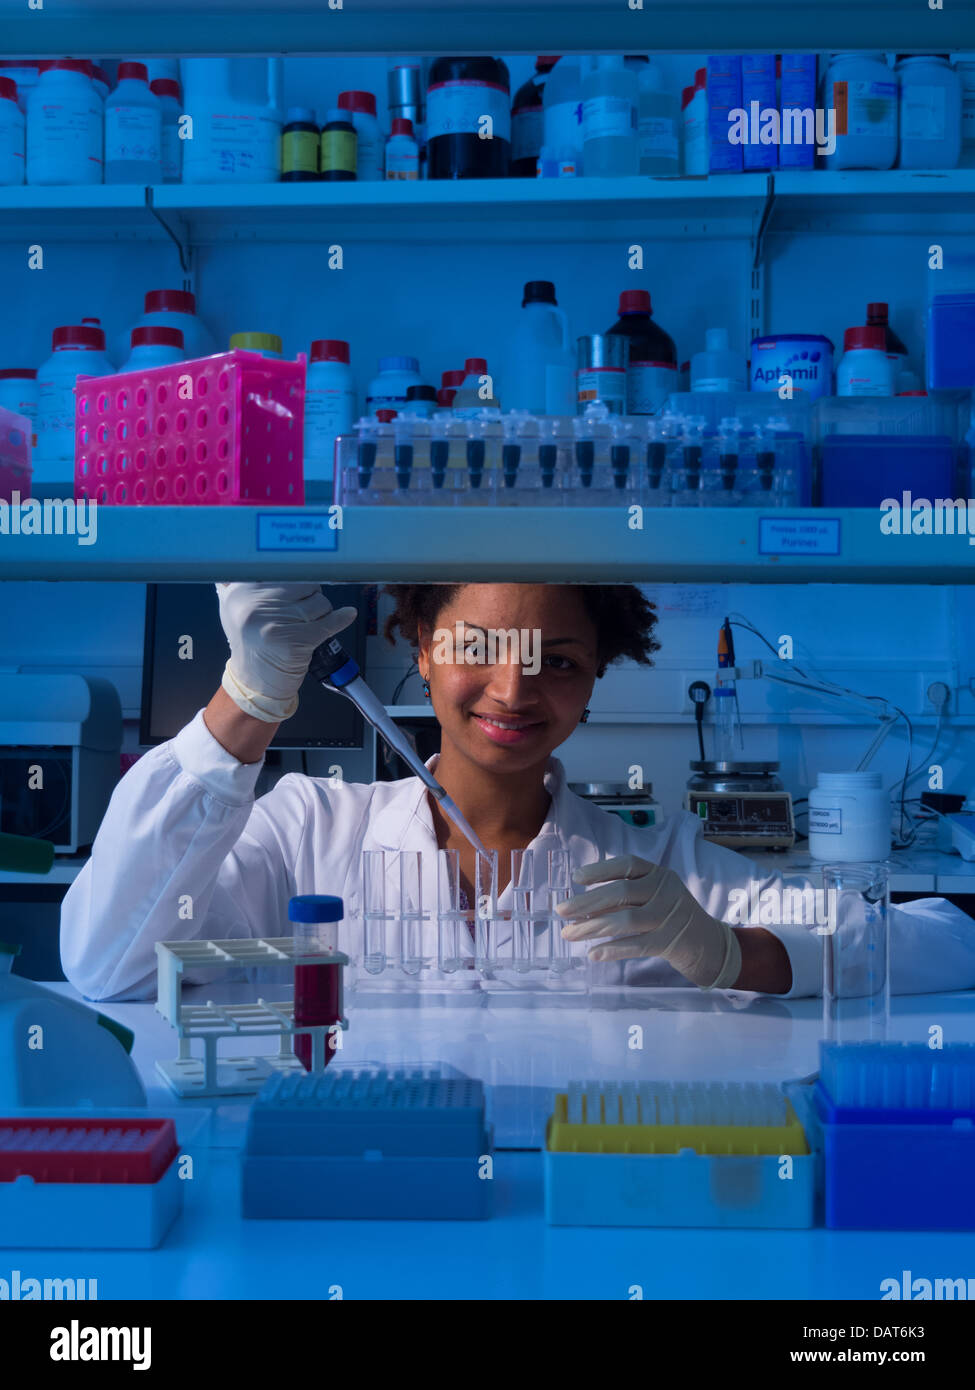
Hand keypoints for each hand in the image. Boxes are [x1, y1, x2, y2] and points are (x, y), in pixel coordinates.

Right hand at [216, 582, 356, 722]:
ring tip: (307, 624)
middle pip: (304, 584)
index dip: (299, 575)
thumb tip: (272, 549)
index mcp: (239, 592)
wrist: (253, 684)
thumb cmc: (252, 643)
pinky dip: (341, 619)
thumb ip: (247, 580)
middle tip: (303, 610)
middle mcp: (254, 606)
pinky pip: (327, 623)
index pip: (282, 568)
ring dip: (322, 612)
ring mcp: (274, 624)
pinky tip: (347, 615)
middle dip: (311, 595)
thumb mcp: (236, 607)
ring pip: (319, 602)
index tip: (307, 576)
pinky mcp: (294, 642)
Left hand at [554, 854, 741, 989]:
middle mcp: (666, 890)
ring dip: (593, 927)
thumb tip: (580, 905)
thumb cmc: (670, 916)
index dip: (601, 869)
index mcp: (659, 873)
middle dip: (587, 902)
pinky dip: (613, 949)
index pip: (628, 864)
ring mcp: (670, 916)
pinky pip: (637, 945)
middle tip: (561, 911)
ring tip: (569, 934)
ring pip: (626, 920)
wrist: (709, 943)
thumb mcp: (654, 895)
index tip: (576, 878)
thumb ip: (625, 896)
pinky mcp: (671, 942)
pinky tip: (594, 953)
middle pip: (622, 892)